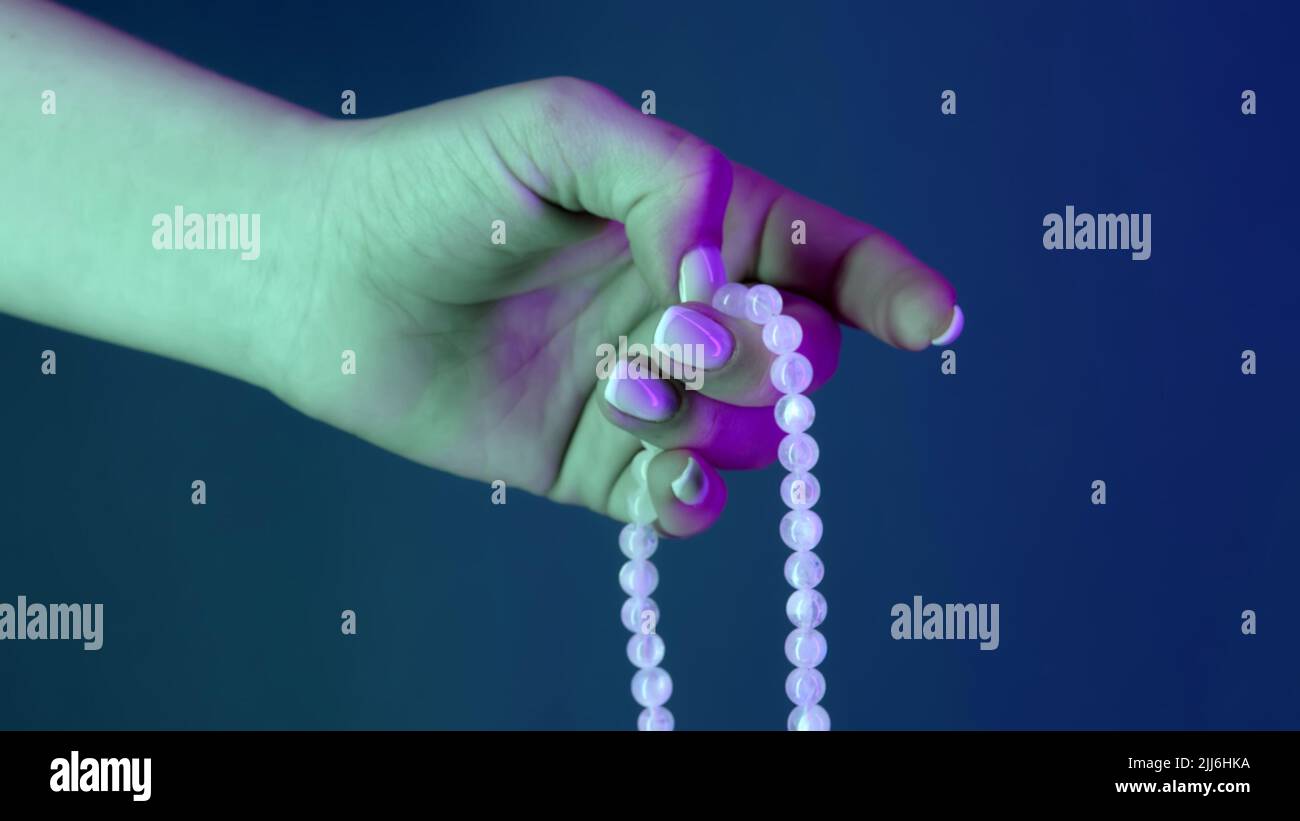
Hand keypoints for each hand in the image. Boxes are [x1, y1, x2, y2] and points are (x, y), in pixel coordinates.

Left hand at [274, 77, 959, 535]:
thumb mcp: (570, 130)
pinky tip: (659, 469)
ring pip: (749, 436)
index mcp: (695, 225)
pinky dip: (692, 495)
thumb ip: (683, 183)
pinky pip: (683, 500)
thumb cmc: (437, 181)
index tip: (930, 320)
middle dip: (767, 355)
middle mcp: (680, 312)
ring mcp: (642, 391)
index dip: (889, 288)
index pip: (824, 259)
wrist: (323, 274)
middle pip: (800, 358)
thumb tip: (733, 284)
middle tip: (682, 332)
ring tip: (622, 384)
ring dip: (712, 419)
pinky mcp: (592, 462)